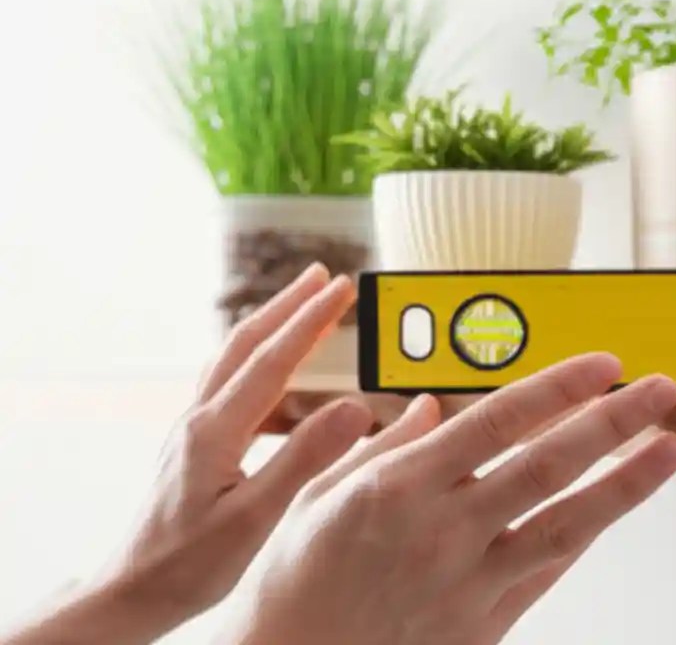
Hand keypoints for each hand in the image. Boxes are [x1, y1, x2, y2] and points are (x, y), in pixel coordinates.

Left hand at [2, 264, 374, 643]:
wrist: (132, 590)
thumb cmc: (191, 563)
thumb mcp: (255, 516)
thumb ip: (304, 458)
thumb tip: (354, 406)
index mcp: (215, 430)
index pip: (271, 360)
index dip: (310, 320)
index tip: (343, 288)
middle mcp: (199, 419)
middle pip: (244, 343)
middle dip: (288, 305)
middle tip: (324, 275)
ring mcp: (193, 430)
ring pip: (233, 360)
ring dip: (270, 326)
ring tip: (304, 307)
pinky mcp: (195, 446)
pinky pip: (230, 385)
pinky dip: (259, 362)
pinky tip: (279, 378)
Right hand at [223, 353, 675, 644]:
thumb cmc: (295, 584)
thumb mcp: (318, 499)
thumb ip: (383, 447)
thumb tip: (435, 407)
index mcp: (398, 486)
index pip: (499, 420)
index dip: (559, 387)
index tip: (603, 363)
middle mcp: (442, 529)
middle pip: (548, 464)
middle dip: (613, 422)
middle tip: (661, 390)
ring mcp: (469, 581)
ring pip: (566, 522)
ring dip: (626, 483)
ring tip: (672, 450)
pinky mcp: (484, 624)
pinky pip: (548, 571)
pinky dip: (585, 535)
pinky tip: (616, 505)